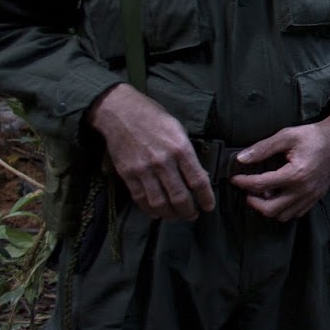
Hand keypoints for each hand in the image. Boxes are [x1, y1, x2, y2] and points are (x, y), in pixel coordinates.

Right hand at [87, 83, 214, 220]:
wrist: (121, 112)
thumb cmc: (155, 118)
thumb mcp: (179, 131)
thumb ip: (188, 154)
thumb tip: (198, 176)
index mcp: (181, 149)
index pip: (198, 181)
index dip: (206, 198)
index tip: (208, 207)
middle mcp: (163, 162)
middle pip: (180, 197)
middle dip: (189, 211)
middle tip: (193, 215)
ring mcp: (143, 170)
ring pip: (160, 202)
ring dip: (170, 214)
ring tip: (177, 216)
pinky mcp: (127, 175)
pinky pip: (140, 199)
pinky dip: (150, 209)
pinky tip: (158, 212)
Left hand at [231, 110, 329, 221]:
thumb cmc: (316, 136)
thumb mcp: (287, 136)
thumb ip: (263, 148)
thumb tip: (241, 158)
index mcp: (296, 174)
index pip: (261, 184)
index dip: (243, 182)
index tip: (235, 178)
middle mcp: (303, 190)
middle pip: (270, 209)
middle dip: (253, 202)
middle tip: (247, 191)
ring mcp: (311, 196)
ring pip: (282, 215)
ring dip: (268, 208)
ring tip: (263, 194)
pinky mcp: (316, 197)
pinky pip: (295, 213)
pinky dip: (283, 210)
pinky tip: (279, 196)